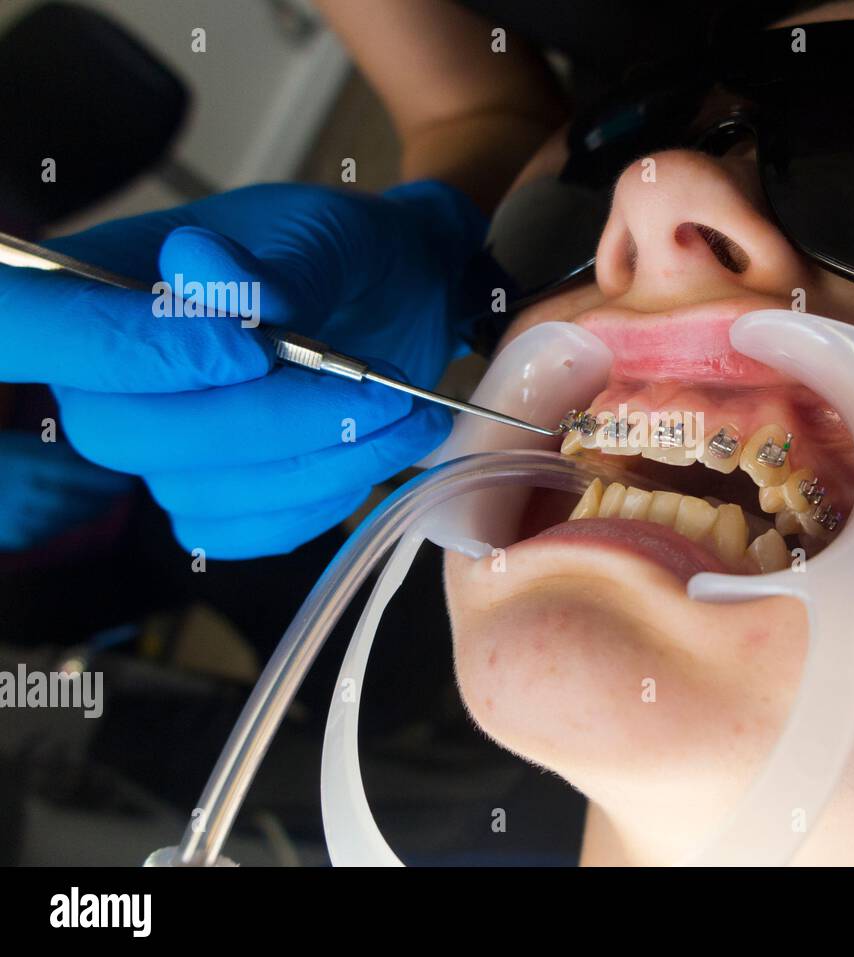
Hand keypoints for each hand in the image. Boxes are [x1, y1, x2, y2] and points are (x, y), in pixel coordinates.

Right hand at [0, 182, 483, 557]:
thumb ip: (272, 266)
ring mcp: (156, 450)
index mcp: (100, 280)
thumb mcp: (326, 237)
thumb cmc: (346, 255)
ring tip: (405, 413)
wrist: (403, 300)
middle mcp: (105, 376)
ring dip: (318, 463)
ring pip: (198, 494)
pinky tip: (369, 452)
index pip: (38, 325)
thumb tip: (202, 270)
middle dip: (268, 422)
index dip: (141, 352)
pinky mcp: (211, 501)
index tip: (257, 348)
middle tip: (378, 391)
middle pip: (125, 432)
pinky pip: (241, 532)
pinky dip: (315, 502)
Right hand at [0, 431, 133, 550]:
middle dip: (103, 499)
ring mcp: (13, 518)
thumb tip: (106, 460)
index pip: (74, 473)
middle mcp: (19, 492)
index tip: (128, 479)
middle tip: (123, 492)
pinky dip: (67, 523)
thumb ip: (61, 454)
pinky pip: (49, 532)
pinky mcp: (13, 538)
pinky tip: (75, 514)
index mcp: (23, 463)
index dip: (105, 480)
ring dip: (90, 512)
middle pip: (73, 502)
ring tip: (105, 502)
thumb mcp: (24, 445)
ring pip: (65, 521)